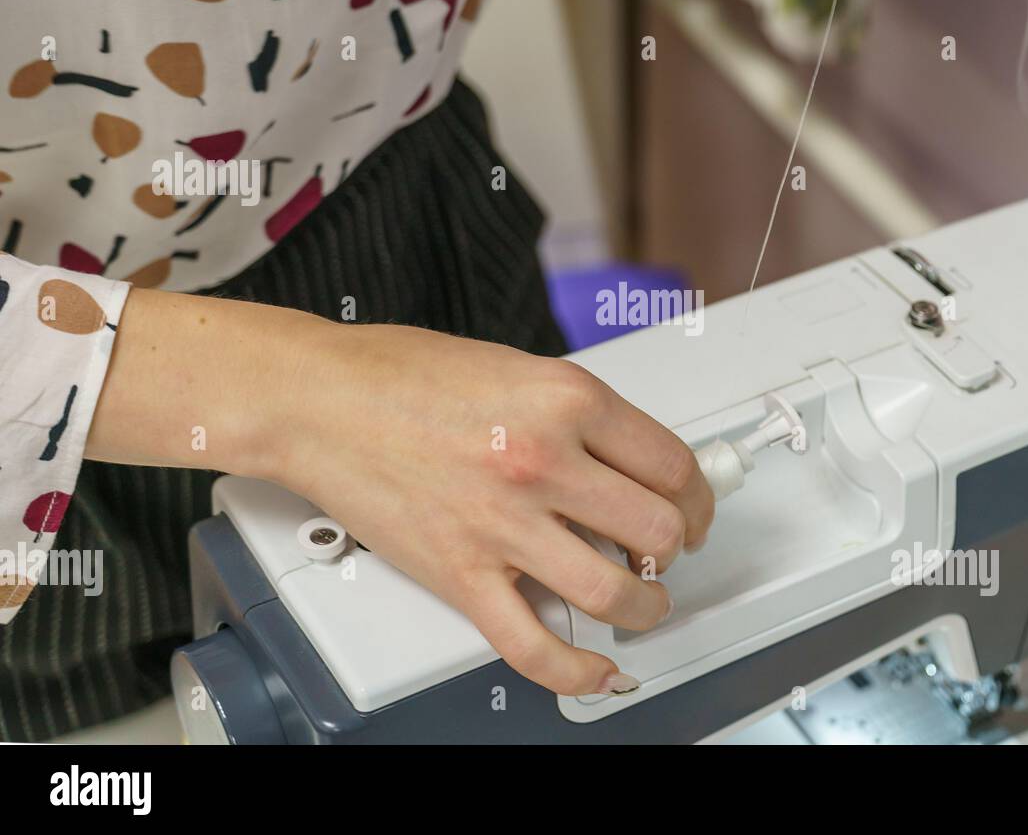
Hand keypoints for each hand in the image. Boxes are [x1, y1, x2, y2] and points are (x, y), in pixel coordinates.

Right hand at [90, 291, 714, 697]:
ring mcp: (502, 522)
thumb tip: (628, 459)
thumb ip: (578, 414)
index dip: (698, 495)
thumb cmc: (402, 375)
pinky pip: (533, 644)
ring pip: (613, 592)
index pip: (672, 463)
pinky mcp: (461, 572)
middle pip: (659, 529)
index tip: (693, 506)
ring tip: (642, 601)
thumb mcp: (517, 367)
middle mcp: (543, 460)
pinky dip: (576, 670)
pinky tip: (597, 668)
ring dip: (645, 606)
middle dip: (678, 548)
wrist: (319, 400)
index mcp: (566, 400)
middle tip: (670, 549)